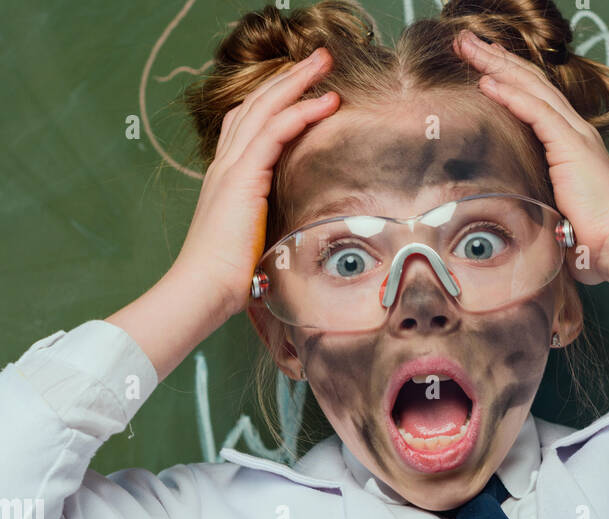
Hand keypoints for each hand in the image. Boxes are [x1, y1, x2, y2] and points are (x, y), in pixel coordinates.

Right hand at [171, 48, 340, 319]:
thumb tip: (295, 233)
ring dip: (298, 81)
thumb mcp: (252, 242)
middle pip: (256, 104)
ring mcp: (231, 167)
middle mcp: (225, 164)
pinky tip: (325, 102)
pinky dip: (301, 112)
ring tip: (325, 62)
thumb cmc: (227, 280)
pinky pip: (275, 131)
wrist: (202, 290)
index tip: (301, 87)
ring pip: (265, 107)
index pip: (246, 123)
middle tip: (318, 58)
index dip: (273, 100)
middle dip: (288, 78)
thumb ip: (268, 225)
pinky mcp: (242, 177)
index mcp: (226, 178)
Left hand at [454, 31, 608, 285]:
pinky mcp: (571, 145)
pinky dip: (511, 95)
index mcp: (570, 144)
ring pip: (530, 87)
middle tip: (465, 40)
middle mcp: (574, 130)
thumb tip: (511, 212)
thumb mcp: (555, 212)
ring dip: (496, 65)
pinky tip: (487, 81)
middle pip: (530, 83)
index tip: (477, 66)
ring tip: (468, 47)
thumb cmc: (590, 240)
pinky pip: (536, 111)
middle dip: (496, 59)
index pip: (533, 99)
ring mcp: (574, 135)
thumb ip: (537, 198)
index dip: (506, 78)